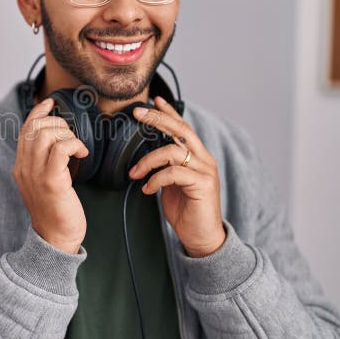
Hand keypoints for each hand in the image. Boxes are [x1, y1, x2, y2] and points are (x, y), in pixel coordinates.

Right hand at [13, 97, 88, 253]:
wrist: (56, 238)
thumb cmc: (56, 210)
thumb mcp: (45, 181)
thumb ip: (45, 161)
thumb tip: (59, 139)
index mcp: (21, 166)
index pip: (24, 129)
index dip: (38, 112)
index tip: (51, 103)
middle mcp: (24, 167)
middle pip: (35, 127)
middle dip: (57, 123)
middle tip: (72, 136)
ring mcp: (36, 174)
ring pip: (46, 134)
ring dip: (67, 134)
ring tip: (77, 146)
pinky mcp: (52, 181)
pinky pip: (61, 149)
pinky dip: (75, 144)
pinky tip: (83, 153)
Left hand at [128, 96, 224, 257]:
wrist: (202, 238)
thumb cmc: (186, 210)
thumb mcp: (171, 184)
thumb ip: (165, 167)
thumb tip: (146, 156)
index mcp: (197, 156)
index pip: (183, 127)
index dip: (169, 112)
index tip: (154, 100)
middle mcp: (204, 159)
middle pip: (180, 130)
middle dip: (157, 118)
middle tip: (136, 113)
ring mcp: (205, 171)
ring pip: (172, 151)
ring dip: (147, 160)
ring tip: (134, 174)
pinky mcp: (202, 185)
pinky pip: (173, 173)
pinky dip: (155, 179)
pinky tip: (147, 189)